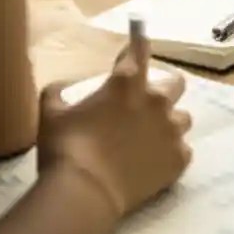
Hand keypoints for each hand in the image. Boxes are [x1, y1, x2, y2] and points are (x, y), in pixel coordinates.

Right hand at [36, 37, 193, 219]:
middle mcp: (157, 100)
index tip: (138, 40)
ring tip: (150, 139)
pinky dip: (170, 154)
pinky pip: (182, 150)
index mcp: (127, 83)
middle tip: (147, 103)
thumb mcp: (51, 113)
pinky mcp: (180, 159)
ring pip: (183, 118)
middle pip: (176, 82)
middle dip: (164, 88)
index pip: (139, 49)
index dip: (138, 42)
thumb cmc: (66, 148)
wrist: (86, 193)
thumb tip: (60, 87)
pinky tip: (153, 163)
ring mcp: (172, 131)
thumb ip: (58, 92)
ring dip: (168, 123)